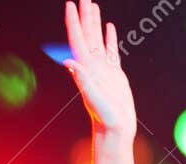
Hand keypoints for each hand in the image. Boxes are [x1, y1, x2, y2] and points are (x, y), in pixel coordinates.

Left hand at [63, 0, 134, 134]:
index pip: (77, 38)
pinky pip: (111, 50)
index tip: (70, 4)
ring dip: (94, 22)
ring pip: (98, 39)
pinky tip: (109, 27)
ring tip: (93, 5)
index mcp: (87, 67)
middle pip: (87, 34)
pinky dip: (109, 37)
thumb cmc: (106, 118)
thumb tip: (69, 61)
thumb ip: (83, 79)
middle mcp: (93, 65)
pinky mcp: (114, 73)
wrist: (116, 129)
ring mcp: (103, 68)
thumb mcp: (94, 98)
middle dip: (84, 15)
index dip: (73, 21)